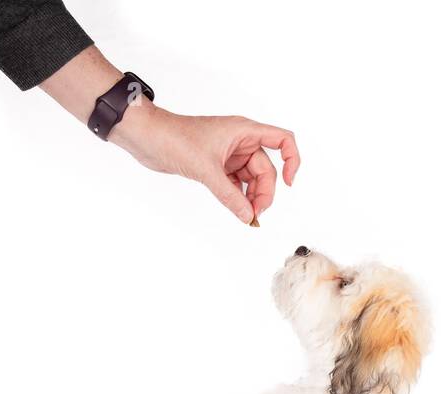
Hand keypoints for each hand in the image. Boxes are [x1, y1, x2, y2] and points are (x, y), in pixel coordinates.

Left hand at [114, 105, 299, 223]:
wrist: (148, 137)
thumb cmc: (174, 138)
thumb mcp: (206, 169)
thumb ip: (230, 195)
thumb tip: (248, 216)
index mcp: (244, 131)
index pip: (282, 140)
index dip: (291, 160)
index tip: (288, 183)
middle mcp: (240, 141)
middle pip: (266, 168)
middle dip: (264, 192)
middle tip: (255, 215)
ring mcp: (229, 154)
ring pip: (251, 178)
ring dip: (251, 197)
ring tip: (247, 215)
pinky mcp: (217, 165)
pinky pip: (236, 183)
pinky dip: (239, 196)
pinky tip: (237, 210)